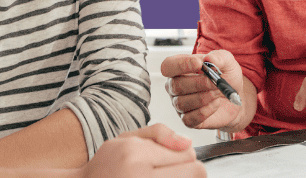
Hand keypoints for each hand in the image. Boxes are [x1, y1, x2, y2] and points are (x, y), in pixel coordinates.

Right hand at [80, 124, 204, 177]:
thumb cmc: (109, 164)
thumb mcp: (128, 138)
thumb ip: (160, 133)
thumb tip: (188, 142)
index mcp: (136, 155)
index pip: (189, 154)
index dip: (184, 154)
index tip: (169, 157)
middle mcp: (140, 177)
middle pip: (196, 172)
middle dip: (188, 170)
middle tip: (168, 170)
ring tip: (160, 176)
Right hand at [161, 51, 243, 129]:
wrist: (237, 96)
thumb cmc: (226, 75)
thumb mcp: (227, 61)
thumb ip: (218, 57)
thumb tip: (208, 59)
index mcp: (179, 68)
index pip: (168, 66)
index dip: (181, 65)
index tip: (200, 64)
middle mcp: (175, 86)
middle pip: (175, 86)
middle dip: (198, 83)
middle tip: (215, 83)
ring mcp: (180, 104)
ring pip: (182, 103)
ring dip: (203, 98)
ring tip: (217, 93)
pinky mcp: (188, 120)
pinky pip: (189, 119)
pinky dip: (205, 111)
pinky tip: (215, 104)